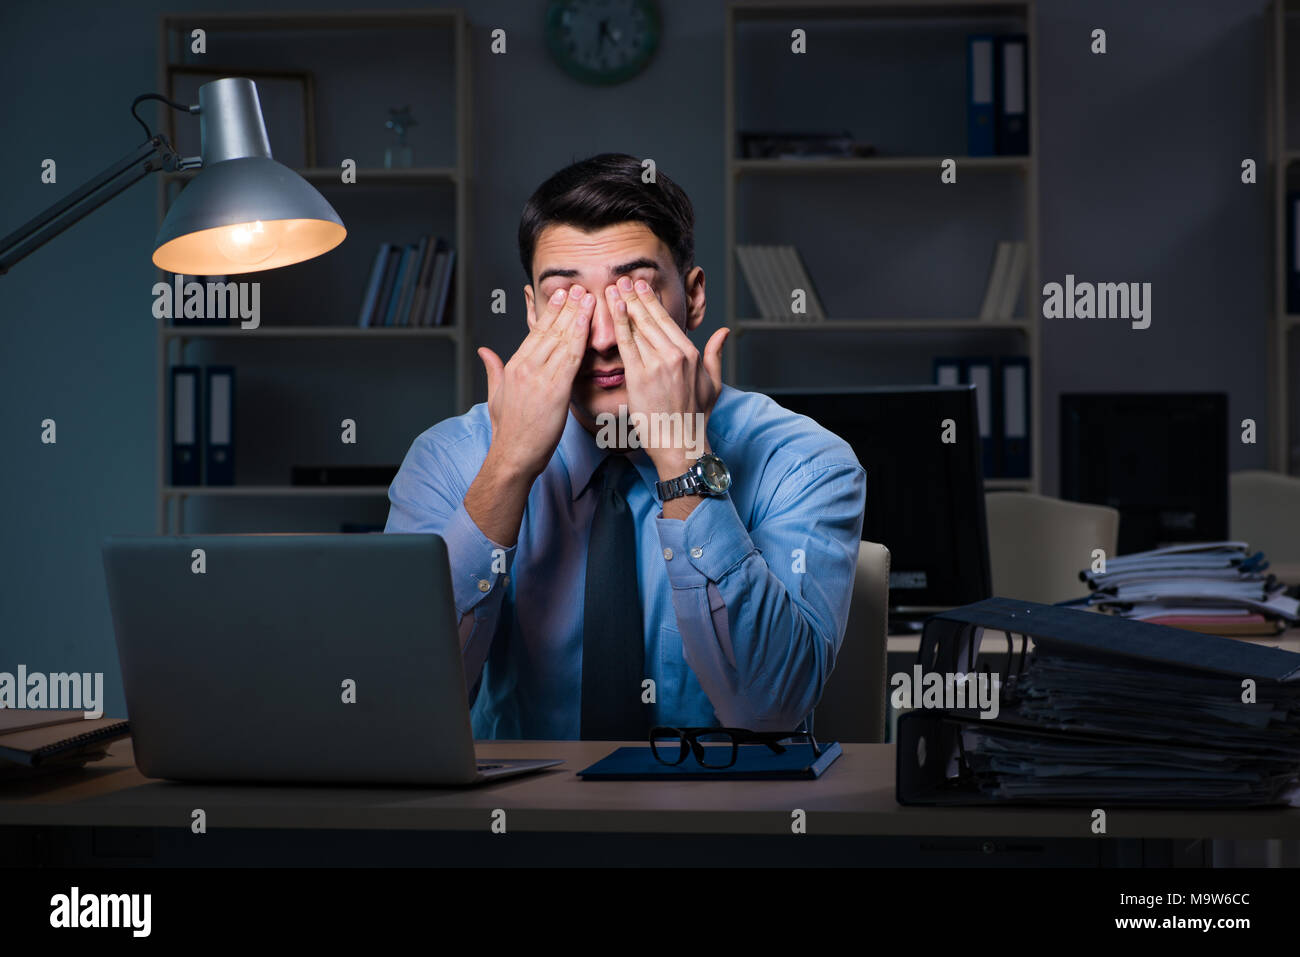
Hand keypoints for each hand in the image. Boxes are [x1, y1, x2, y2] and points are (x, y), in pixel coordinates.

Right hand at [477, 284, 593, 479]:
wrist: (513, 455)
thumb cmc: (508, 430)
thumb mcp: (495, 394)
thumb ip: (492, 369)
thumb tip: (484, 351)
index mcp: (513, 366)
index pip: (535, 332)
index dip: (550, 312)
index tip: (560, 296)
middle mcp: (526, 367)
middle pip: (549, 330)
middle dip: (566, 307)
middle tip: (579, 288)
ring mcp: (540, 377)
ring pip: (562, 339)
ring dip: (577, 316)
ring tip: (588, 297)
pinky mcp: (555, 389)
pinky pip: (572, 358)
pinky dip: (581, 338)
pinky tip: (589, 324)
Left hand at [606, 276, 727, 477]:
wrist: (680, 443)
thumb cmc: (694, 417)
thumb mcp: (713, 383)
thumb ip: (715, 355)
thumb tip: (723, 333)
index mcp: (691, 354)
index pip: (668, 321)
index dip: (652, 302)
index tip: (642, 287)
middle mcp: (675, 354)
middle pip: (651, 318)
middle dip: (636, 296)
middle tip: (624, 278)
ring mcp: (657, 364)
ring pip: (638, 327)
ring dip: (624, 304)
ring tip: (614, 287)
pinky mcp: (639, 376)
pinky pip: (626, 344)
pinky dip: (619, 324)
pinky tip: (612, 309)